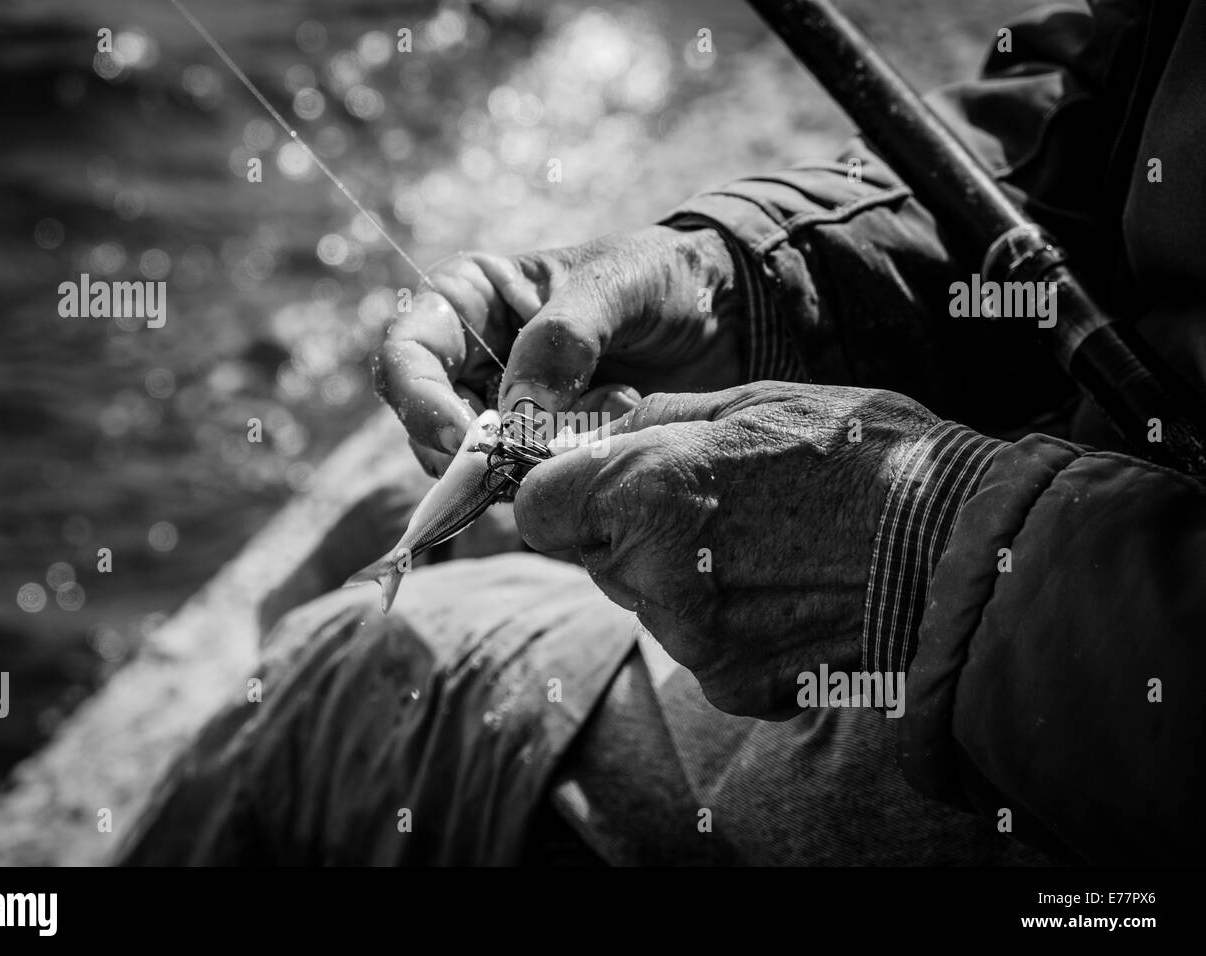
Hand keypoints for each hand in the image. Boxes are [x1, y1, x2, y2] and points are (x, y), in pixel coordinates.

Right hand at [373, 226, 743, 473]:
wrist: (730, 317)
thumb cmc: (665, 277)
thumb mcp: (617, 285)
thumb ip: (564, 336)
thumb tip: (517, 409)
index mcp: (471, 299)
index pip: (407, 352)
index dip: (417, 400)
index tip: (461, 438)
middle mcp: (474, 360)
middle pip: (426, 423)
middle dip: (464, 454)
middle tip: (512, 471)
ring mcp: (506, 412)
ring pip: (471, 466)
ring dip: (513, 472)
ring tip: (578, 449)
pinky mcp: (542, 453)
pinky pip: (523, 485)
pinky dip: (550, 484)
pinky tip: (595, 460)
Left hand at [512, 382, 937, 717]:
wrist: (962, 549)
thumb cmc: (864, 455)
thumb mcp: (753, 401)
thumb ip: (657, 422)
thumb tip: (599, 436)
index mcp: (647, 489)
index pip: (536, 507)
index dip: (563, 492)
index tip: (598, 482)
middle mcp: (653, 574)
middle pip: (593, 556)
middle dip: (630, 532)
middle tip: (711, 507)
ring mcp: (692, 641)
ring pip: (644, 604)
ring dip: (679, 579)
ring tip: (766, 545)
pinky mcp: (731, 687)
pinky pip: (696, 649)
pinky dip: (726, 626)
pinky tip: (785, 593)